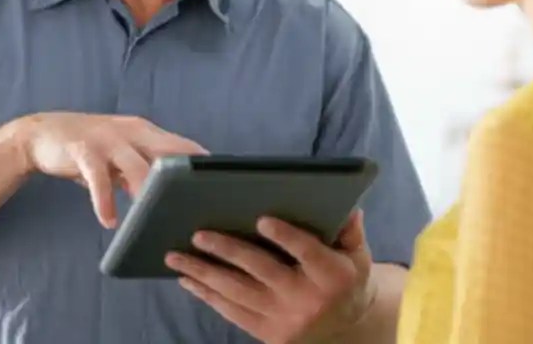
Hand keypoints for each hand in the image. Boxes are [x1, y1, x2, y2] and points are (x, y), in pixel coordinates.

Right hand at [18, 113, 207, 227]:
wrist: (40, 134)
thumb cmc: (89, 150)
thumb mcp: (121, 159)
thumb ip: (144, 173)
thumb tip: (170, 200)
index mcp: (144, 132)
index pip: (181, 145)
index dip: (201, 163)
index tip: (221, 185)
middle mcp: (130, 131)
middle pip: (167, 152)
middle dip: (184, 176)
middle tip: (198, 203)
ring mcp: (107, 139)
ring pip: (136, 165)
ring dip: (147, 192)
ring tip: (154, 218)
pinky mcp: (83, 151)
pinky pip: (98, 179)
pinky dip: (105, 201)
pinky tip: (109, 221)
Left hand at [167, 210, 375, 343]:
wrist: (347, 329)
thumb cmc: (346, 279)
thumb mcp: (356, 253)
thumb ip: (348, 228)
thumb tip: (344, 202)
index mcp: (332, 275)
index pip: (307, 252)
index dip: (285, 237)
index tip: (261, 219)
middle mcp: (306, 299)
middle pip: (262, 270)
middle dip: (227, 251)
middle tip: (198, 234)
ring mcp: (284, 320)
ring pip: (238, 293)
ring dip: (204, 274)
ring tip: (176, 257)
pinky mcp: (268, 335)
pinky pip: (232, 313)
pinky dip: (208, 296)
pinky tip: (188, 280)